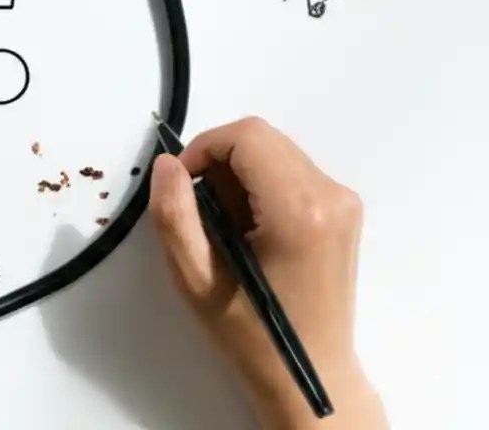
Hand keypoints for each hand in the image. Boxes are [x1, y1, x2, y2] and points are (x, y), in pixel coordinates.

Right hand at [149, 117, 385, 429]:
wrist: (310, 375)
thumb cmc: (251, 333)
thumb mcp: (196, 277)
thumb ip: (174, 214)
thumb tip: (168, 163)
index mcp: (299, 209)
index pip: (246, 137)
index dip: (203, 149)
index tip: (182, 187)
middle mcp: (331, 194)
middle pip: (261, 139)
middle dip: (219, 163)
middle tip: (203, 213)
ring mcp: (344, 202)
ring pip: (275, 152)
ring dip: (239, 176)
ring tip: (227, 228)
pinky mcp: (344, 211)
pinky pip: (291, 172)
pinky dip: (261, 187)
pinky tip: (251, 231)